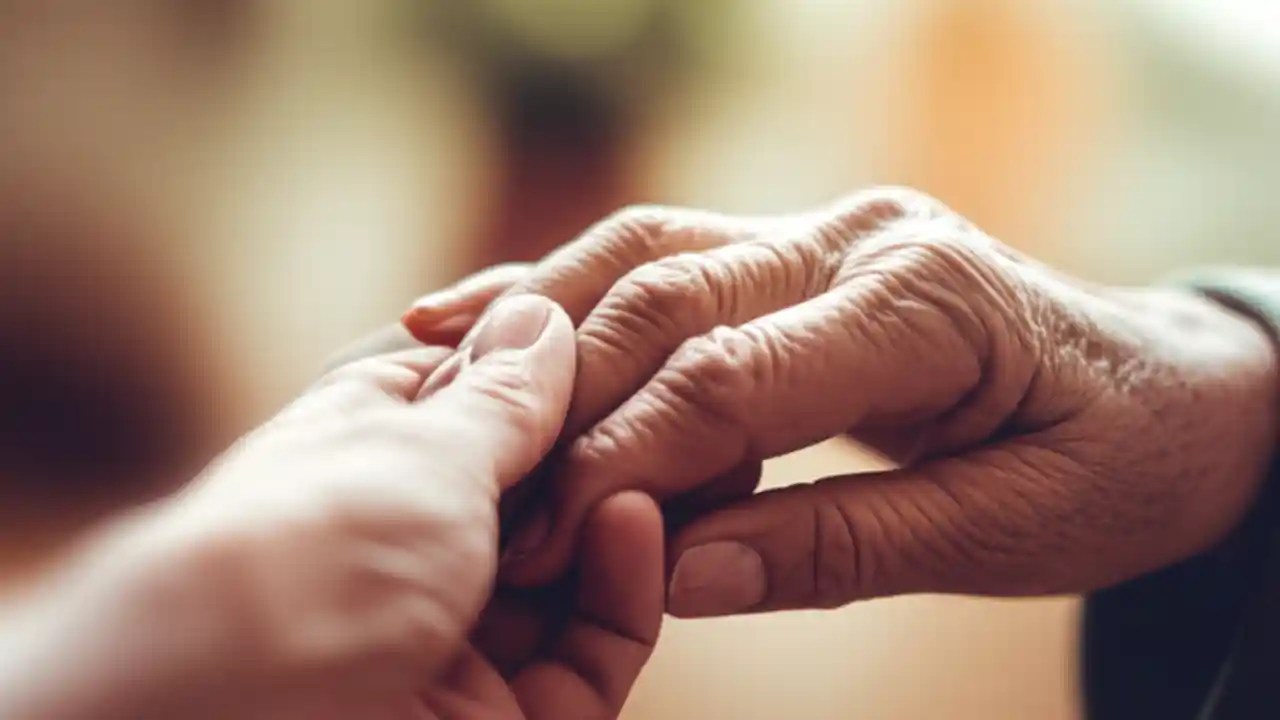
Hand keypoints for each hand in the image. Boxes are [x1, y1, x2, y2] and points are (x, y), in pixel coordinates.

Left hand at [0, 295, 660, 719]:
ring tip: (670, 457)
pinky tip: (637, 522)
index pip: (486, 400)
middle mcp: (413, 552)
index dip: (560, 370)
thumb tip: (542, 317)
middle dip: (609, 451)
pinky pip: (589, 657)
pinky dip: (625, 590)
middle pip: (543, 492)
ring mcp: (458, 640)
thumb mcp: (419, 448)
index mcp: (372, 461)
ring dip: (623, 514)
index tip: (632, 335)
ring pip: (578, 575)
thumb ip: (502, 397)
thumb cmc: (304, 552)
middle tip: (678, 400)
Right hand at [403, 187, 1277, 616]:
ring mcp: (826, 229)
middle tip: (490, 500)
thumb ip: (842, 547)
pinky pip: (665, 253)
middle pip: (670, 300)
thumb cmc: (1113, 465)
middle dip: (568, 407)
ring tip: (436, 375)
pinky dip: (571, 286)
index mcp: (926, 302)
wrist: (1173, 391)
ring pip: (647, 255)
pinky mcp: (801, 247)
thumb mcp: (1010, 532)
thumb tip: (680, 575)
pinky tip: (483, 310)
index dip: (625, 463)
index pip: (732, 378)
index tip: (544, 542)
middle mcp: (861, 237)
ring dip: (539, 321)